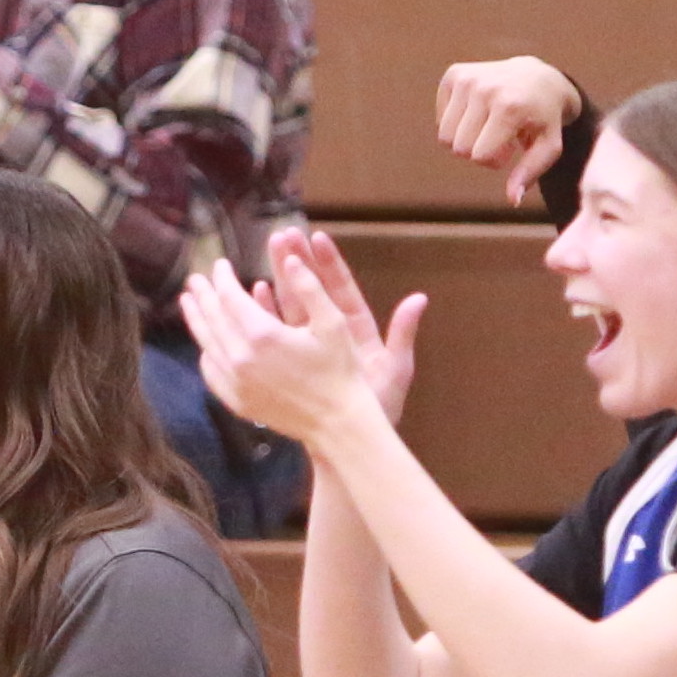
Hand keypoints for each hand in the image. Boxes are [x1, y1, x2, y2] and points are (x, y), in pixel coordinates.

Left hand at [180, 253, 380, 446]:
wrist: (336, 422)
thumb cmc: (340, 370)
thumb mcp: (333, 322)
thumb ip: (310, 287)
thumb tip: (290, 259)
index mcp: (262, 334)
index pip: (229, 296)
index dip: (222, 277)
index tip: (221, 264)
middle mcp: (241, 358)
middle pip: (212, 318)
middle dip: (203, 294)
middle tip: (195, 279)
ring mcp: (236, 382)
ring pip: (206, 344)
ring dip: (196, 320)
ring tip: (188, 303)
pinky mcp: (237, 401)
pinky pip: (212, 372)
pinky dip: (206, 353)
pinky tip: (206, 344)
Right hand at [265, 221, 424, 422]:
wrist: (352, 442)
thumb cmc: (377, 409)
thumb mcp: (395, 370)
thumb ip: (403, 334)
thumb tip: (420, 298)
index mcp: (357, 330)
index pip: (341, 289)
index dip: (329, 264)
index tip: (317, 238)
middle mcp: (332, 333)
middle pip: (313, 290)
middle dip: (297, 261)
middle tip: (281, 234)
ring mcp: (310, 345)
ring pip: (293, 305)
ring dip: (279, 279)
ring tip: (265, 252)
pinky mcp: (294, 360)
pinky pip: (278, 331)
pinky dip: (268, 312)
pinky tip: (256, 292)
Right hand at [432, 55, 581, 203]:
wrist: (541, 78)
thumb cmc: (544, 119)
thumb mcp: (548, 147)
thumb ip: (529, 174)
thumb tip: (513, 201)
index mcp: (508, 107)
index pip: (479, 156)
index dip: (493, 161)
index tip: (510, 150)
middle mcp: (484, 88)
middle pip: (459, 148)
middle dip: (477, 152)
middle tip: (499, 139)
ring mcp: (467, 78)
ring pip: (444, 136)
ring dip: (465, 139)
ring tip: (489, 127)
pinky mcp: (455, 74)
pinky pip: (441, 118)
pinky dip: (457, 122)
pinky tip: (479, 113)